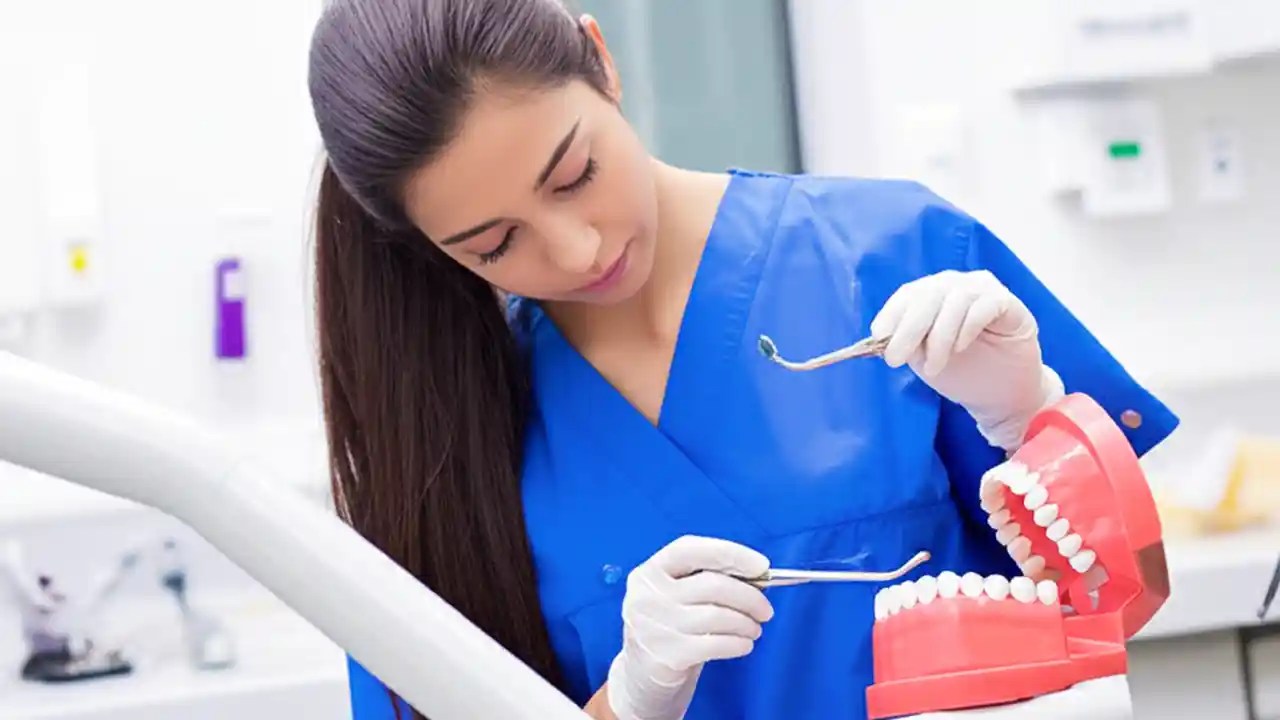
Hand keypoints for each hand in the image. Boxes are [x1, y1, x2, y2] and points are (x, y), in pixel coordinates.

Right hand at [606, 536, 773, 719]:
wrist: (641, 672)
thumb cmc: (669, 625)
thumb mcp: (674, 594)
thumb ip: (705, 577)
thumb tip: (756, 576)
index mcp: (650, 571)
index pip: (692, 549)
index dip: (731, 554)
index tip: (761, 566)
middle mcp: (648, 595)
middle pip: (713, 585)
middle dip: (749, 597)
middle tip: (765, 609)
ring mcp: (656, 626)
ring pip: (718, 617)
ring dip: (746, 623)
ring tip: (754, 628)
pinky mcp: (668, 655)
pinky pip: (716, 645)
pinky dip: (738, 643)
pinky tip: (743, 644)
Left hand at [870, 269, 1063, 450]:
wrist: (1002, 393)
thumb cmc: (961, 371)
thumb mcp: (925, 359)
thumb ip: (907, 344)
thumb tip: (883, 339)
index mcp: (931, 294)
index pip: (908, 295)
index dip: (891, 314)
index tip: (878, 337)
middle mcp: (955, 285)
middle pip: (928, 295)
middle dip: (908, 329)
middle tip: (895, 359)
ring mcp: (983, 290)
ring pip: (955, 300)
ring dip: (939, 336)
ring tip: (933, 366)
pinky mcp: (1008, 302)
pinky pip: (985, 306)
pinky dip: (967, 327)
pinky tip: (959, 348)